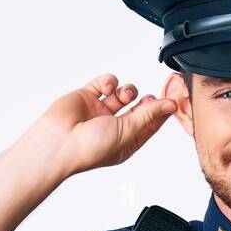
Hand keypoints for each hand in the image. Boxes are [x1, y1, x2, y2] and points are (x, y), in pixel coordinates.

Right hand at [45, 73, 176, 176]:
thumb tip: (169, 105)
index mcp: (126, 142)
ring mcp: (100, 112)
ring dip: (127, 90)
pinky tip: (107, 89)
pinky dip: (109, 82)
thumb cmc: (89, 148)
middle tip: (150, 97)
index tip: (172, 100)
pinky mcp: (87, 97)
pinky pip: (104, 83)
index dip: (161, 113)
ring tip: (124, 95)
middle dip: (146, 101)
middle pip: (138, 108)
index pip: (149, 125)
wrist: (58, 142)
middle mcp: (113, 127)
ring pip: (122, 93)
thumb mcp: (127, 132)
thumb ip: (149, 115)